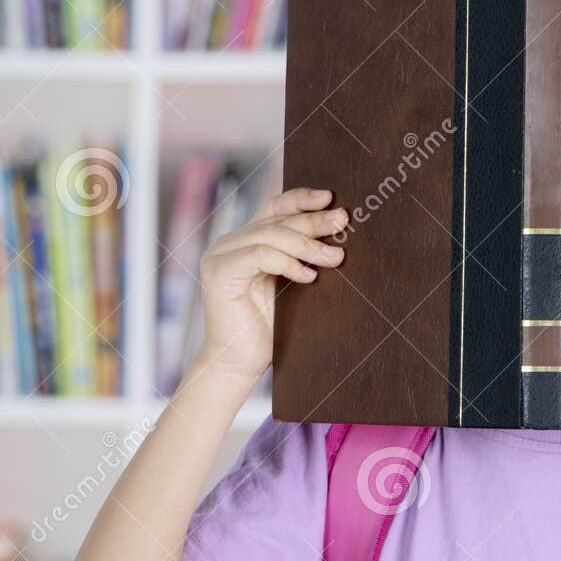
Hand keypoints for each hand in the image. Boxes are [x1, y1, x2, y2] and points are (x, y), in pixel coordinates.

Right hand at [191, 187, 346, 383]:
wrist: (241, 363)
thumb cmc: (270, 329)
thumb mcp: (291, 285)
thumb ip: (301, 258)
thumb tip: (338, 236)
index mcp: (246, 241)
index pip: (274, 209)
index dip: (301, 199)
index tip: (330, 198)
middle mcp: (230, 243)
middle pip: (277, 221)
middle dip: (313, 221)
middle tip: (342, 222)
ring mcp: (220, 255)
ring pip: (270, 236)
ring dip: (307, 245)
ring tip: (335, 257)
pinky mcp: (219, 272)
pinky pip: (259, 256)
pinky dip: (287, 263)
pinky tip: (308, 276)